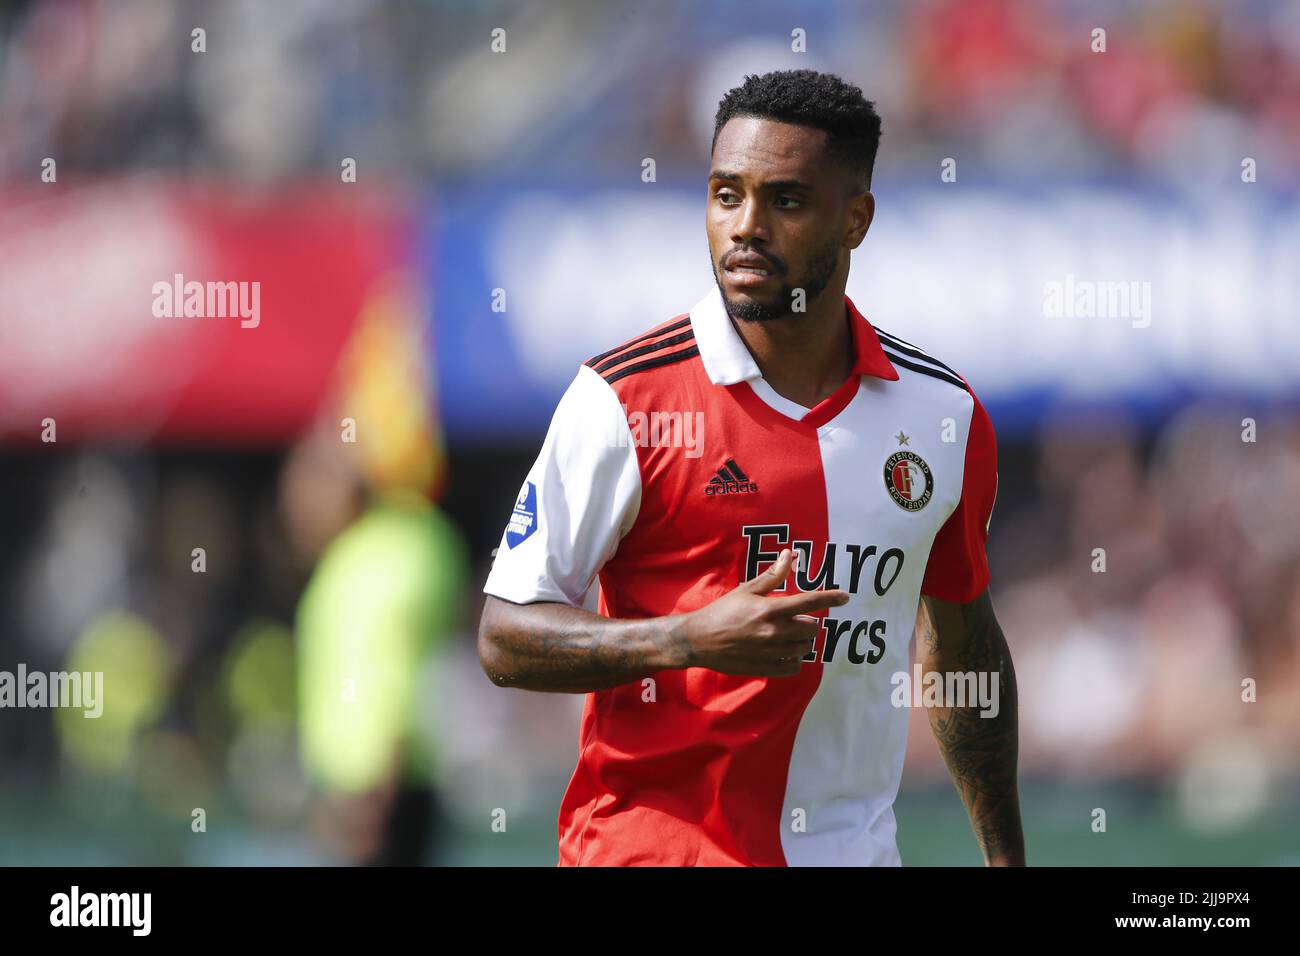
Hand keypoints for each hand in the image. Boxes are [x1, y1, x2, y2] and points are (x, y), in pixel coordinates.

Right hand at [672, 548, 849, 676]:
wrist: (699, 640)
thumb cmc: (723, 611)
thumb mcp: (746, 590)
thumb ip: (772, 576)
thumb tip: (790, 555)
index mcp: (770, 609)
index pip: (809, 602)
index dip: (831, 598)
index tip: (845, 597)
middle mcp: (774, 631)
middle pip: (811, 628)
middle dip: (808, 622)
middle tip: (795, 619)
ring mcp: (771, 652)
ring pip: (805, 648)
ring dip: (802, 641)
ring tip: (788, 635)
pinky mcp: (766, 668)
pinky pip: (794, 667)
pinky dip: (794, 659)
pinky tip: (784, 652)